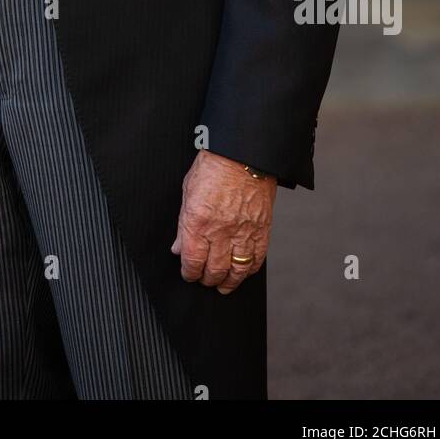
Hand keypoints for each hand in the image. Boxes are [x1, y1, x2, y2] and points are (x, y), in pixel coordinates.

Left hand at [171, 149, 276, 294]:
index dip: (189, 273)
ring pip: (236, 270)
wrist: (243, 153)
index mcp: (198, 222)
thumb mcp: (188, 191)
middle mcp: (221, 231)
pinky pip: (256, 259)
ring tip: (223, 285)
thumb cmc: (213, 166)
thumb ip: (182, 224)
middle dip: (207, 280)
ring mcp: (243, 231)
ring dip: (228, 282)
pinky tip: (243, 271)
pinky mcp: (262, 229)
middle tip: (205, 280)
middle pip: (214, 270)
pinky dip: (249, 269)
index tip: (189, 274)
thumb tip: (178, 247)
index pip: (192, 261)